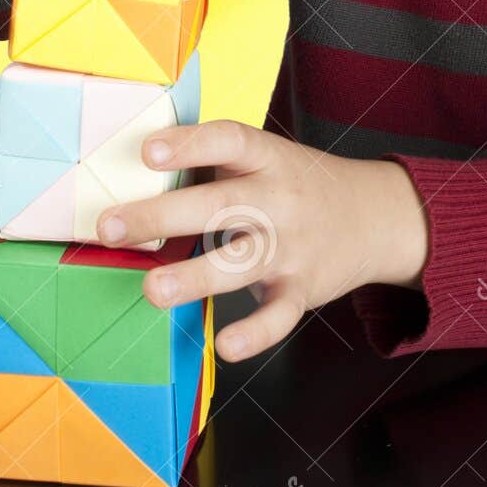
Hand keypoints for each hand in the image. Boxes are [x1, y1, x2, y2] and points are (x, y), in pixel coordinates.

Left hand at [95, 121, 429, 360]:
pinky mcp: (302, 289)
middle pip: (220, 205)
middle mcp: (279, 200)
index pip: (228, 141)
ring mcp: (291, 247)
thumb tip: (132, 182)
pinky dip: (256, 334)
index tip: (146, 152)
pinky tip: (226, 346)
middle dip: (162, 216)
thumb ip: (213, 168)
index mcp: (267, 159)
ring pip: (241, 262)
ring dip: (195, 277)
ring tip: (152, 289)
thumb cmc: (298, 186)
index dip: (189, 145)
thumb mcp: (267, 159)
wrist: (377, 217)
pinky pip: (279, 315)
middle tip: (109, 226)